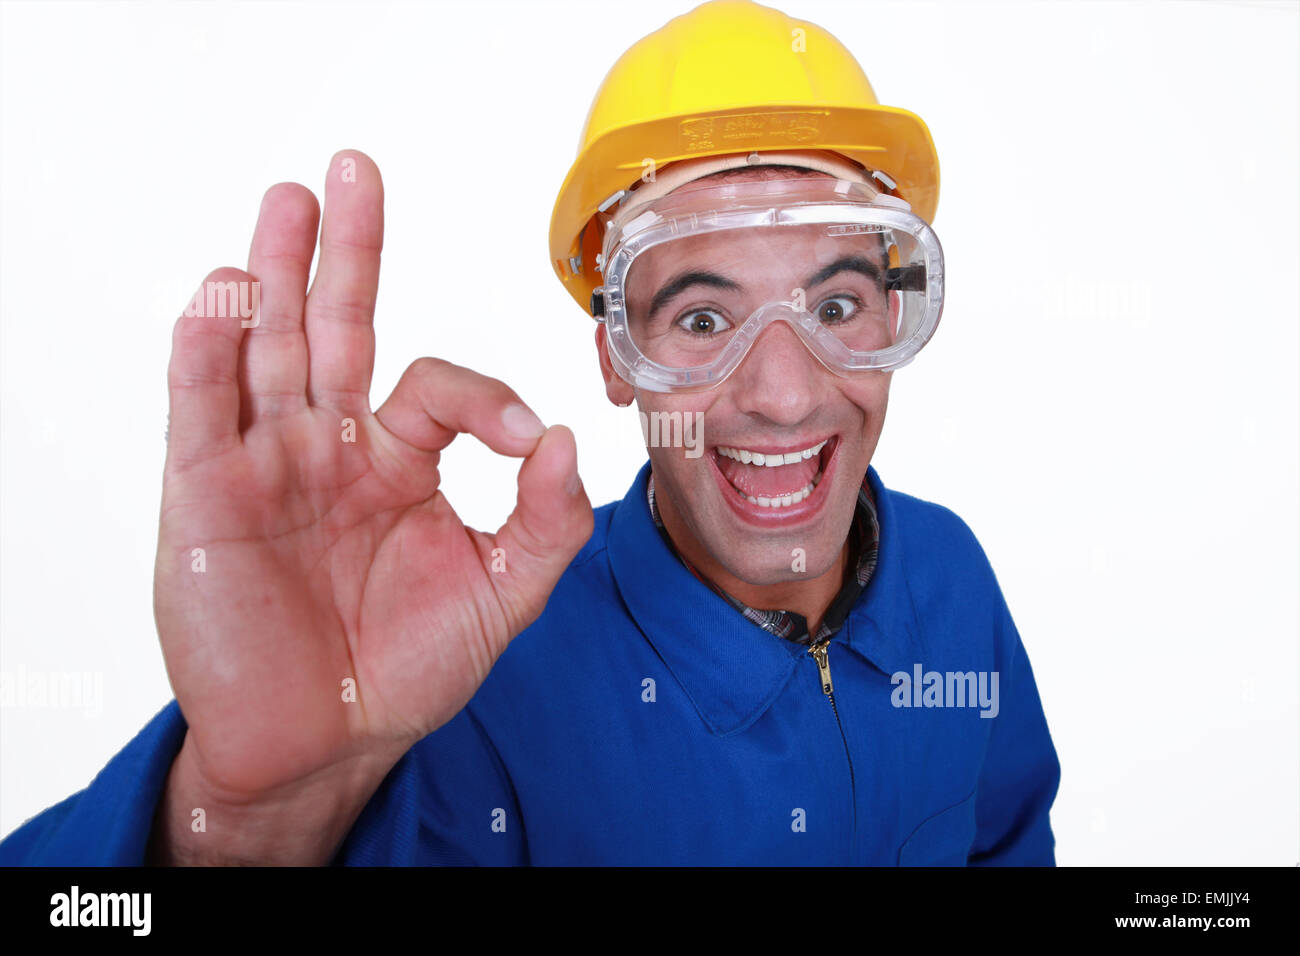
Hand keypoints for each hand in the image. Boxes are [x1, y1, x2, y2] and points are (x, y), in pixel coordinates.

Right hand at [155, 150, 592, 806]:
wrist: (326, 742)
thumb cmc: (406, 667)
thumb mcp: (502, 596)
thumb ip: (546, 521)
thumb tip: (570, 438)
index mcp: (398, 458)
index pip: (435, 384)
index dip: (488, 398)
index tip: (527, 443)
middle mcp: (330, 445)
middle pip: (334, 326)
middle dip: (342, 249)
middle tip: (352, 168)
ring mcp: (266, 463)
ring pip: (266, 348)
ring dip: (272, 273)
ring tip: (286, 202)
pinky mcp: (206, 495)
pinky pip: (201, 411)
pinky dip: (207, 353)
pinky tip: (224, 298)